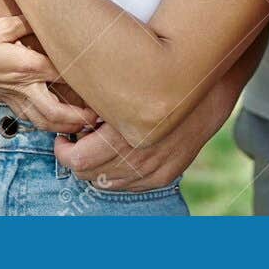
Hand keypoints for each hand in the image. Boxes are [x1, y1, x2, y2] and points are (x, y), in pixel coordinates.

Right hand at [0, 12, 95, 133]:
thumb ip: (26, 22)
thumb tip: (50, 15)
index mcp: (24, 67)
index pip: (63, 76)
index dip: (86, 81)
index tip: (105, 81)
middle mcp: (21, 87)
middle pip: (57, 112)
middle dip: (80, 119)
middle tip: (101, 117)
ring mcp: (12, 97)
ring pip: (43, 121)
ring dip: (65, 126)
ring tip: (85, 123)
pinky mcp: (4, 101)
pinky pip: (30, 117)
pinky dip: (47, 122)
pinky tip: (59, 119)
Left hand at [53, 86, 228, 190]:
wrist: (205, 95)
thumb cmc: (158, 83)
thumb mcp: (122, 87)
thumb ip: (94, 104)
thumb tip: (66, 115)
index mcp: (126, 135)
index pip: (79, 160)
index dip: (63, 150)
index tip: (63, 136)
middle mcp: (140, 158)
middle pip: (89, 174)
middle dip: (76, 158)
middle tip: (76, 140)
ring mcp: (153, 171)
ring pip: (106, 183)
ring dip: (95, 167)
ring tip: (96, 145)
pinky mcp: (163, 177)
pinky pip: (126, 185)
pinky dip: (115, 174)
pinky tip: (116, 154)